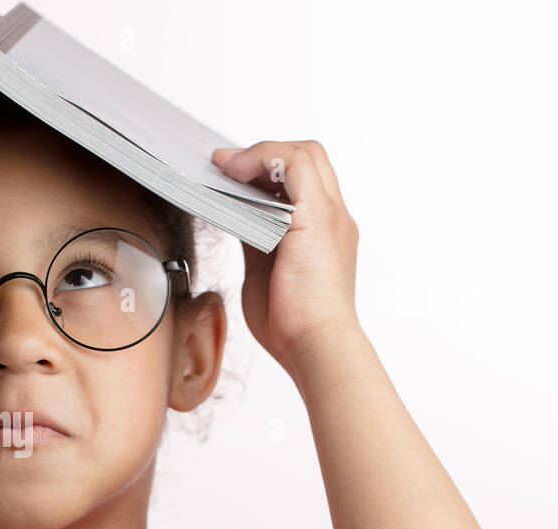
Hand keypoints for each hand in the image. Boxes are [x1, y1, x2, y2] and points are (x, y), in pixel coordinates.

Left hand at [211, 140, 359, 376]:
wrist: (314, 345)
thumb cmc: (292, 323)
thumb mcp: (264, 270)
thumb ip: (256, 241)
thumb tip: (233, 218)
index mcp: (324, 230)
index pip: (303, 180)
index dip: (268, 169)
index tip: (233, 174)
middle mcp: (333, 217)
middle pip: (307, 158)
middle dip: (264, 155)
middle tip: (225, 165)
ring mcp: (329, 215)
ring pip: (303, 154)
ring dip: (259, 154)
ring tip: (223, 165)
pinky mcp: (315, 218)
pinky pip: (292, 166)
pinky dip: (261, 159)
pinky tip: (232, 172)